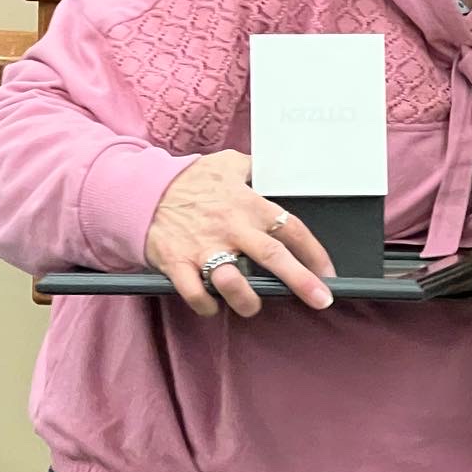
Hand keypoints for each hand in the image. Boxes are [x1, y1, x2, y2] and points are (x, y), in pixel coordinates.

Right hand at [145, 151, 335, 317]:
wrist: (143, 190)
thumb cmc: (191, 180)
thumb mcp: (228, 164)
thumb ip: (256, 169)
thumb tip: (280, 170)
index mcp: (248, 204)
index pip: (291, 228)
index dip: (314, 251)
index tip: (328, 272)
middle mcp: (231, 227)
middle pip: (273, 256)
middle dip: (301, 281)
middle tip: (320, 300)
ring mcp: (203, 247)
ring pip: (233, 281)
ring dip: (247, 299)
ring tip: (253, 306)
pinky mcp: (178, 263)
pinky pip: (195, 293)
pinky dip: (206, 306)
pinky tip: (213, 306)